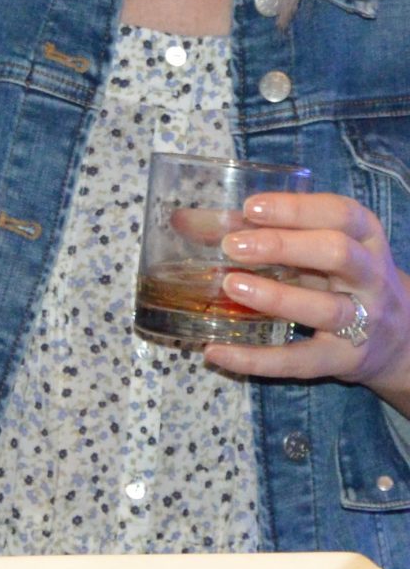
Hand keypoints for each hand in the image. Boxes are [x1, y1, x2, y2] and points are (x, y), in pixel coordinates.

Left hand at [204, 190, 409, 409]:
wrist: (397, 339)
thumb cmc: (335, 275)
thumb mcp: (311, 246)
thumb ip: (254, 229)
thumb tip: (181, 220)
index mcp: (363, 236)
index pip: (340, 214)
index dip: (296, 208)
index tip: (250, 208)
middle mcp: (370, 276)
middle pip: (337, 253)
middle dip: (283, 245)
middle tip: (231, 246)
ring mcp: (363, 321)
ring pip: (326, 308)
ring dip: (276, 297)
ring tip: (229, 286)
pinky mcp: (344, 361)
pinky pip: (302, 361)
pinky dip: (258, 359)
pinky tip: (216, 351)